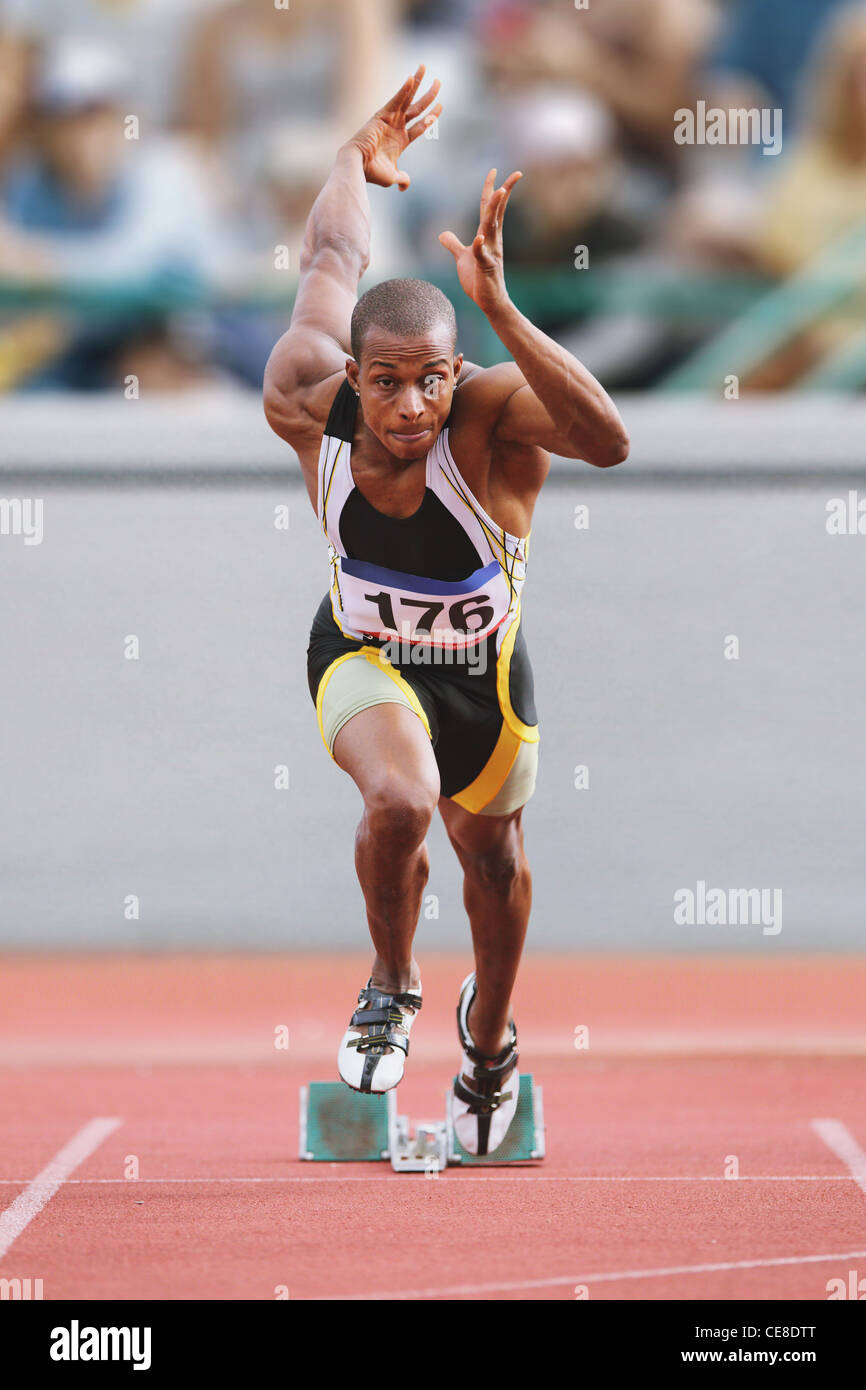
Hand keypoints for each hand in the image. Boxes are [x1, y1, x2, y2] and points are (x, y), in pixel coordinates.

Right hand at [344, 65, 440, 190]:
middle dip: (429, 95)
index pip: (420, 125)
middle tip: (439, 82)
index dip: (431, 117)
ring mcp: (390, 120)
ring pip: (407, 99)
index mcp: (401, 141)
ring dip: (417, 83)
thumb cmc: (372, 173)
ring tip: (424, 67)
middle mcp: (396, 127)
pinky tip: (412, 78)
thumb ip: (403, 179)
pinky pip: (396, 99)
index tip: (440, 106)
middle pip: (417, 108)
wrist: (358, 166)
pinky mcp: (382, 115)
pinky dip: (404, 89)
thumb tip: (404, 185)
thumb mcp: (393, 177)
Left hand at [439, 168, 520, 314]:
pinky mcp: (486, 267)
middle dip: (503, 192)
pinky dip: (480, 246)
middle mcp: (492, 240)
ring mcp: (491, 253)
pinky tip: (478, 238)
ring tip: (499, 193)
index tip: (494, 171)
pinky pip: (483, 255)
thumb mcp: (462, 258)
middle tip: (513, 174)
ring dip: (494, 210)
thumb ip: (453, 244)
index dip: (491, 190)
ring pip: (492, 227)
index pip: (490, 208)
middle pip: (496, 212)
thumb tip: (442, 234)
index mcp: (488, 236)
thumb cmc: (479, 280)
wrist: (490, 302)